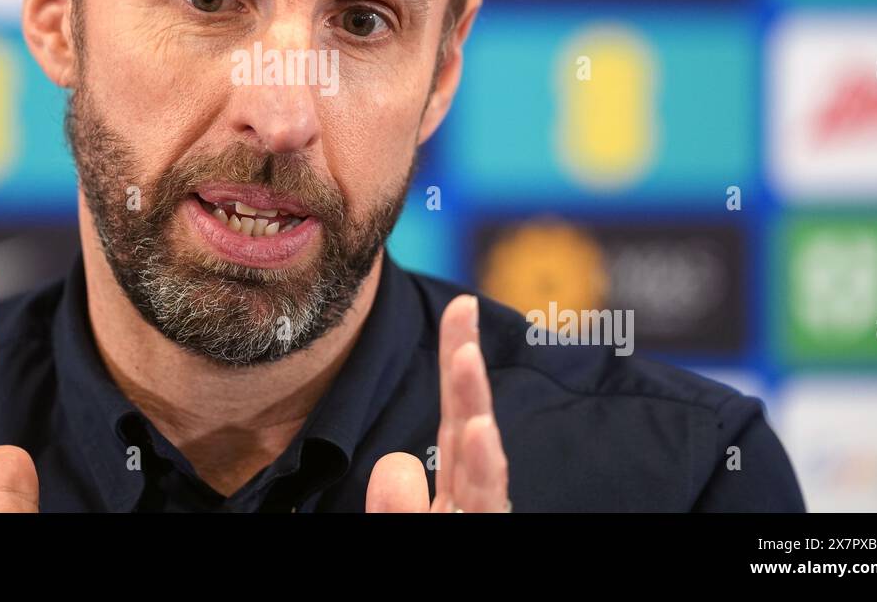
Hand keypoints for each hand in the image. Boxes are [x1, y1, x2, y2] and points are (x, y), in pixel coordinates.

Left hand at [366, 294, 510, 512]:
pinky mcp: (482, 529)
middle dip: (466, 364)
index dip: (453, 366)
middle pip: (467, 426)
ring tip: (466, 356)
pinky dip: (485, 467)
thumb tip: (397, 463)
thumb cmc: (413, 571)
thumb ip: (391, 505)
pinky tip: (480, 427)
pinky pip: (484, 505)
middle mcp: (470, 502)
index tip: (457, 311)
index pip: (451, 421)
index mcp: (450, 495)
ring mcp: (478, 516)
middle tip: (464, 305)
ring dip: (473, 404)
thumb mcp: (392, 530)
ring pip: (479, 462)